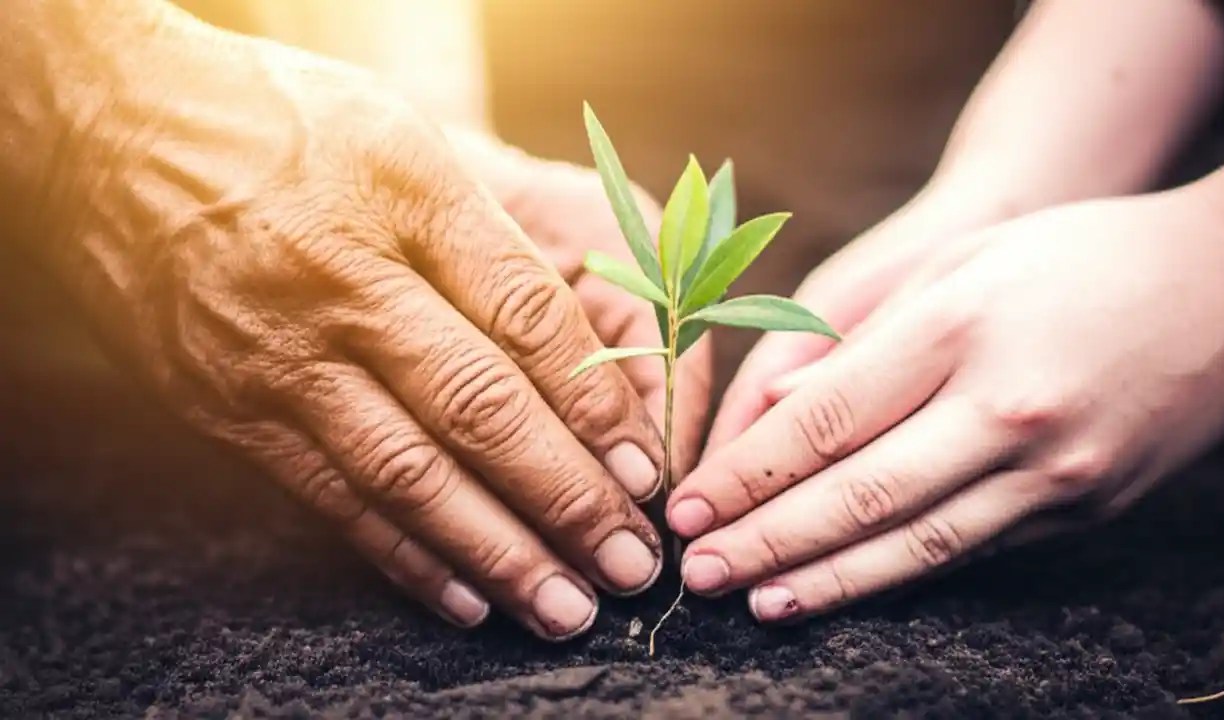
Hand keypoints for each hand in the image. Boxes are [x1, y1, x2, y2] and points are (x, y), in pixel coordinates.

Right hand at [16, 6, 668, 638]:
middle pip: (477, 408)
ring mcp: (280, 358)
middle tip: (630, 563)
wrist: (105, 134)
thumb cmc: (275, 123)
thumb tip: (577, 348)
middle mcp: (342, 285)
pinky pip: (332, 499)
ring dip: (497, 551)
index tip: (646, 470)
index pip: (525, 316)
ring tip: (565, 606)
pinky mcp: (230, 412)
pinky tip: (466, 597)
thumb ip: (484, 238)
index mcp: (402, 201)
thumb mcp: (399, 139)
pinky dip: (406, 557)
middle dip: (566, 497)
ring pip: (408, 475)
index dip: (598, 403)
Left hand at [668, 189, 1223, 621]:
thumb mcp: (957, 265)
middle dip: (767, 539)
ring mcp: (1053, 468)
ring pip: (916, 544)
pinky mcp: (1083, 506)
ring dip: (827, 581)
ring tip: (757, 601)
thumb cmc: (1072, 254)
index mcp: (962, 328)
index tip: (692, 504)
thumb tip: (776, 413)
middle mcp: (1006, 407)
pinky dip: (900, 574)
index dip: (750, 472)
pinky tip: (846, 588)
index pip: (827, 420)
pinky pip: (972, 550)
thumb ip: (862, 341)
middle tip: (699, 571)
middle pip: (859, 494)